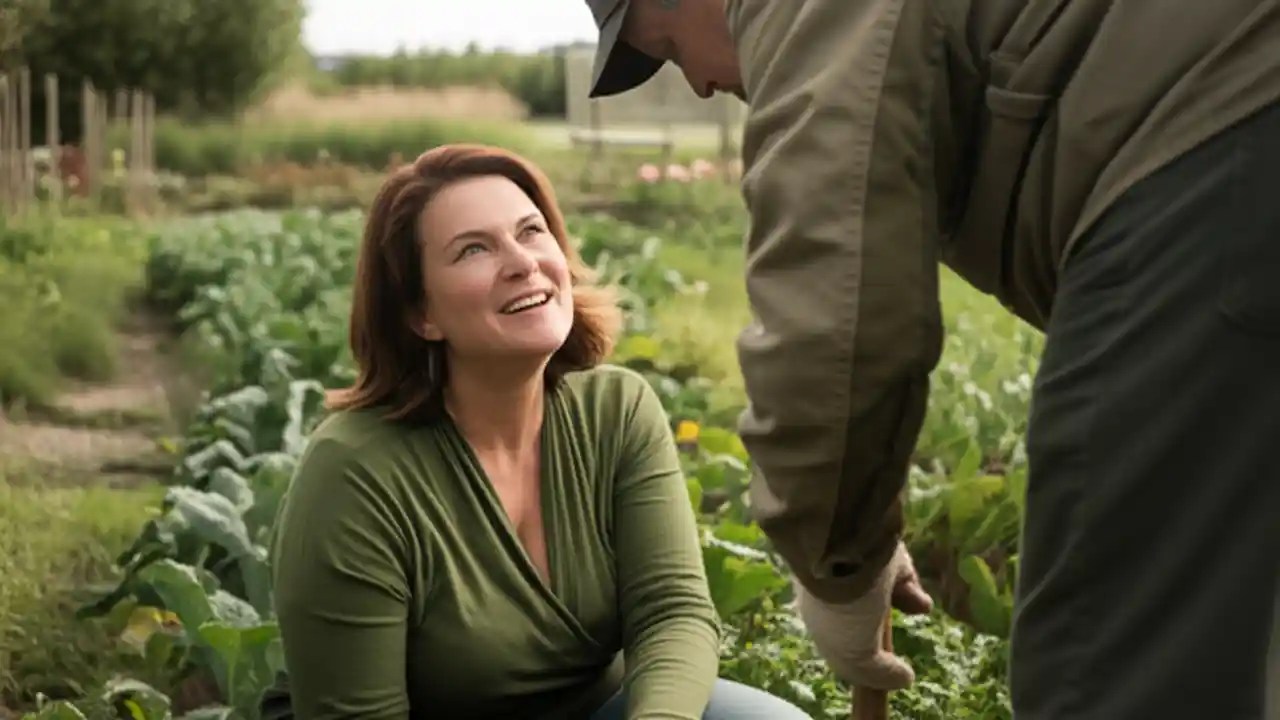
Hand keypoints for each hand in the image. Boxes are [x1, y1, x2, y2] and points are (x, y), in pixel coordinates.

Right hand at [795, 541, 932, 689]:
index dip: (856, 653)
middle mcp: (835, 588)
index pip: (835, 637)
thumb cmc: (842, 609)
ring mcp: (858, 565)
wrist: (846, 548)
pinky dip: (911, 586)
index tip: (877, 666)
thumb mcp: (853, 655)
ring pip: (882, 589)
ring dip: (902, 603)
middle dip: (878, 628)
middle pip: (860, 612)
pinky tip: (920, 600)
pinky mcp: (881, 546)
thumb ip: (875, 672)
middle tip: (894, 640)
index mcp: (818, 613)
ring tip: (918, 611)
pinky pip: (899, 570)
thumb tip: (903, 679)